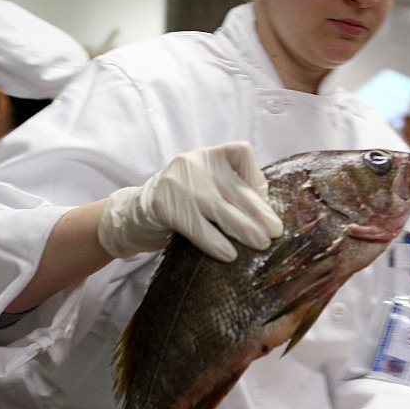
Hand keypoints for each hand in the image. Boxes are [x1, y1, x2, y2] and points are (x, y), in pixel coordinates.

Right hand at [97, 141, 283, 261]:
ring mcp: (176, 183)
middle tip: (274, 233)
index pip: (241, 153)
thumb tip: (266, 211)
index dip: (256, 177)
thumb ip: (231, 189)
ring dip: (244, 229)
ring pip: (220, 209)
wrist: (135, 215)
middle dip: (258, 213)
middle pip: (235, 188)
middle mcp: (193, 162)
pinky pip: (197, 227)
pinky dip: (216, 243)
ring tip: (260, 245)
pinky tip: (229, 255)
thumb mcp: (206, 187)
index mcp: (207, 154)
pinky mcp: (163, 205)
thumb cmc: (181, 204)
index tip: (262, 200)